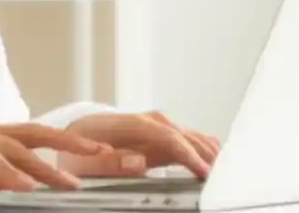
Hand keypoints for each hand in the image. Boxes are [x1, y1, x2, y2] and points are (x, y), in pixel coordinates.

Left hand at [59, 111, 219, 179]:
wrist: (72, 136)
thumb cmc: (76, 152)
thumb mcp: (83, 162)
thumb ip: (111, 162)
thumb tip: (140, 161)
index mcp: (129, 125)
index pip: (167, 136)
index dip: (188, 154)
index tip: (203, 170)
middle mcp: (146, 122)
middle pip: (183, 134)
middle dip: (204, 153)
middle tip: (223, 176)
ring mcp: (154, 126)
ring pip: (187, 134)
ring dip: (207, 149)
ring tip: (226, 168)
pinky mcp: (157, 135)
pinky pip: (184, 138)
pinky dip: (202, 145)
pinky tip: (215, 154)